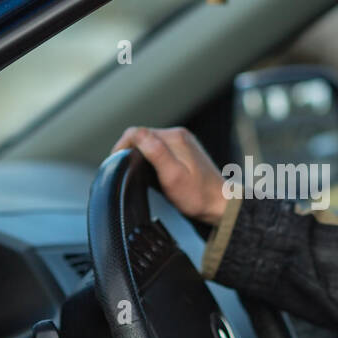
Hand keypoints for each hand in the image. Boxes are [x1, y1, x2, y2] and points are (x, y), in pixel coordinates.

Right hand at [111, 126, 227, 224]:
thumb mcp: (172, 176)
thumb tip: (136, 134)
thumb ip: (155, 152)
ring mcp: (182, 143)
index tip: (117, 163)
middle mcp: (179, 135)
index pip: (137, 133)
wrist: (220, 205)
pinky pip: (159, 150)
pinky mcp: (183, 152)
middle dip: (130, 152)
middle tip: (126, 173)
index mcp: (175, 138)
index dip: (122, 147)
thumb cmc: (198, 196)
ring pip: (149, 144)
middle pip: (142, 137)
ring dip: (141, 156)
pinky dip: (151, 160)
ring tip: (138, 174)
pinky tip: (152, 174)